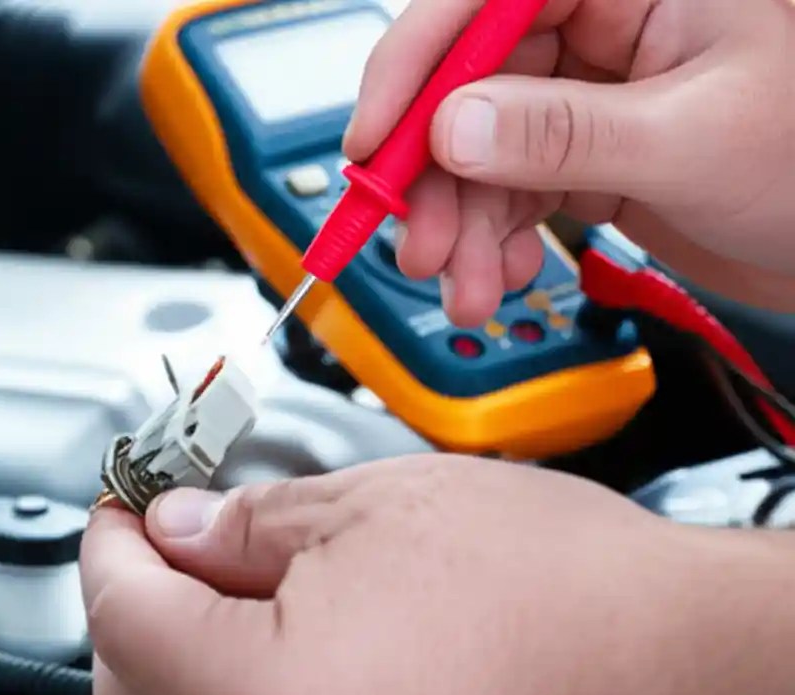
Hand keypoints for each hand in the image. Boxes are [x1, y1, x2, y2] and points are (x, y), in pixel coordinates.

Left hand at [81, 454, 794, 694]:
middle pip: (130, 688)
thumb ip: (243, 523)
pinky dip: (235, 694)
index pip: (121, 614)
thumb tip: (175, 527)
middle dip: (135, 600)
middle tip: (165, 537)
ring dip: (178, 652)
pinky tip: (274, 641)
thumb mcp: (369, 507)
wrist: (666, 653)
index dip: (109, 541)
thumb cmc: (555, 586)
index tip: (121, 506)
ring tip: (225, 582)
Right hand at [344, 0, 794, 326]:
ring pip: (473, 149)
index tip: (379, 142)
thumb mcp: (693, 141)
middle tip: (420, 242)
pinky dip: (490, 242)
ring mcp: (581, 93)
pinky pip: (502, 191)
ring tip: (470, 287)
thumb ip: (565, 132)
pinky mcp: (577, 151)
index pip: (482, 0)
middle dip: (434, 176)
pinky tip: (505, 275)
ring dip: (458, 228)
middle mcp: (595, 27)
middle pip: (462, 83)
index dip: (414, 65)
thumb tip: (454, 127)